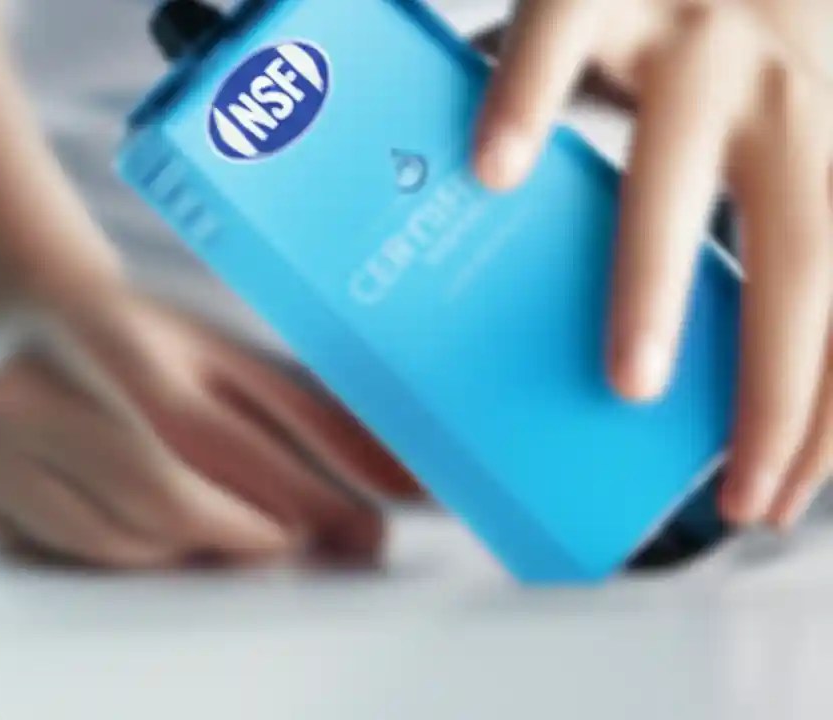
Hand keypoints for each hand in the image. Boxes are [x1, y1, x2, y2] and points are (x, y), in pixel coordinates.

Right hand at [0, 284, 420, 567]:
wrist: (3, 308)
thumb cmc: (130, 331)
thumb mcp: (219, 349)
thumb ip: (312, 415)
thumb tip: (409, 488)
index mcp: (119, 334)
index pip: (212, 435)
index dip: (291, 496)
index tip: (355, 534)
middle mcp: (46, 386)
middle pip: (164, 499)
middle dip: (244, 537)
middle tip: (288, 545)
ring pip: (117, 541)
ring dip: (188, 554)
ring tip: (224, 534)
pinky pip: (67, 553)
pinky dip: (129, 556)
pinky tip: (154, 534)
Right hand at [473, 0, 832, 528]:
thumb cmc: (738, 12)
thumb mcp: (788, 112)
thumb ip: (763, 204)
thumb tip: (678, 329)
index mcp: (831, 128)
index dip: (832, 408)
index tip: (784, 496)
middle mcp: (783, 79)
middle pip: (803, 255)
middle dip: (779, 391)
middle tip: (743, 496)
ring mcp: (694, 29)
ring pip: (680, 164)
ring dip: (657, 283)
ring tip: (629, 383)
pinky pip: (553, 42)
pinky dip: (525, 104)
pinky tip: (499, 170)